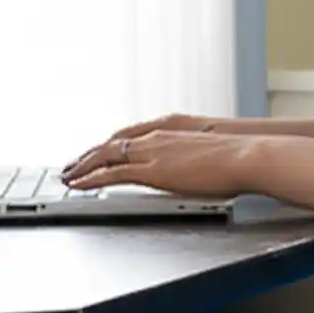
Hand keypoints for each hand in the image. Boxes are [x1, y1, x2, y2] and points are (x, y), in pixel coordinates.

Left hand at [60, 130, 260, 198]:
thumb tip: (195, 164)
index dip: (111, 142)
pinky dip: (91, 178)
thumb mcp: (211, 148)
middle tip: (73, 162)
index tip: (99, 149)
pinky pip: (111, 174)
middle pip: (113, 142)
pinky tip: (79, 184)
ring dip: (83, 165)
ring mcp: (152, 151)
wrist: (245, 154)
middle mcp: (157, 135)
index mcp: (171, 127)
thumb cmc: (237, 154)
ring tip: (67, 175)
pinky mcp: (151, 171)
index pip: (131, 134)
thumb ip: (194, 154)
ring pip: (106, 155)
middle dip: (90, 152)